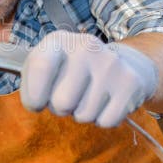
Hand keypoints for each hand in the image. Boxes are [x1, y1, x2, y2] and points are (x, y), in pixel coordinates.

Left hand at [20, 31, 157, 126]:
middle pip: (61, 102)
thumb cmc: (72, 69)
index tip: (37, 103)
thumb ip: (31, 82)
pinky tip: (105, 101)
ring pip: (84, 115)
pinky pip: (106, 121)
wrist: (123, 62)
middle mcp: (86, 47)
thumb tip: (34, 102)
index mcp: (59, 41)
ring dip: (82, 113)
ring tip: (88, 95)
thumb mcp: (47, 65)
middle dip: (60, 109)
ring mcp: (110, 64)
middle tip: (68, 96)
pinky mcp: (130, 83)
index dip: (34, 95)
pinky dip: (102, 119)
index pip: (41, 66)